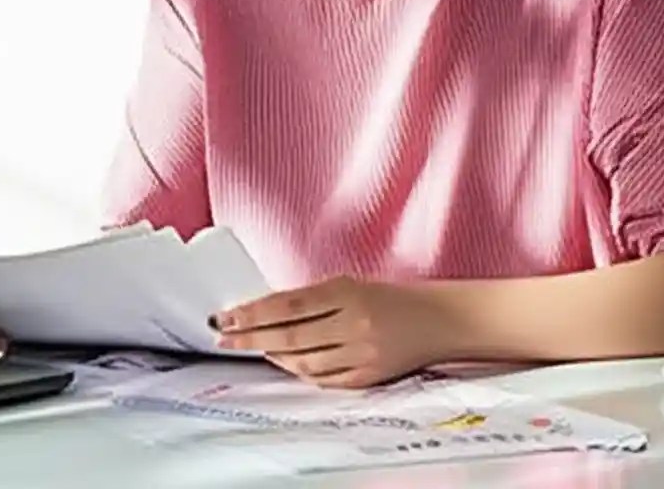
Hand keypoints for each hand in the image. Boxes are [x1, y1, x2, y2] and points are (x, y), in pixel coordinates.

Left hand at [213, 276, 443, 388]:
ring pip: (303, 362)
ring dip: (273, 356)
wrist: (439, 320)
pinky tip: (286, 362)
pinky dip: (299, 371)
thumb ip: (312, 298)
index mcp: (348, 293)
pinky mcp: (368, 377)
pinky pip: (323, 379)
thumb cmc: (390, 297)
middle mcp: (354, 324)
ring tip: (256, 347)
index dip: (252, 313)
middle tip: (225, 337)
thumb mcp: (351, 284)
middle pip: (290, 337)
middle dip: (251, 337)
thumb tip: (265, 311)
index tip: (226, 317)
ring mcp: (362, 354)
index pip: (288, 306)